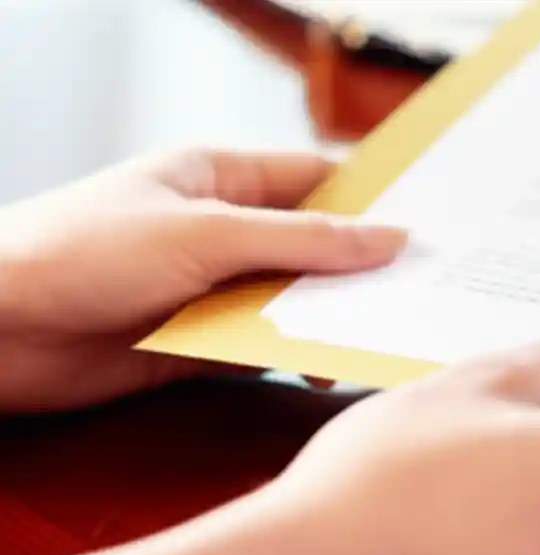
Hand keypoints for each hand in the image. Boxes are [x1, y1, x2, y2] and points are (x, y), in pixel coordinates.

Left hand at [0, 148, 405, 412]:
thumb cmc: (84, 252)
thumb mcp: (207, 234)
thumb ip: (302, 242)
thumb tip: (392, 240)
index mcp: (219, 178)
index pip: (314, 178)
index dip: (373, 197)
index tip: (434, 223)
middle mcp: (222, 231)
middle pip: (313, 247)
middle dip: (363, 269)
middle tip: (429, 290)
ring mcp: (211, 289)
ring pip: (295, 303)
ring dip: (333, 320)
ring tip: (386, 336)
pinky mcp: (200, 344)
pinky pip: (265, 348)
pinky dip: (298, 358)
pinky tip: (330, 370)